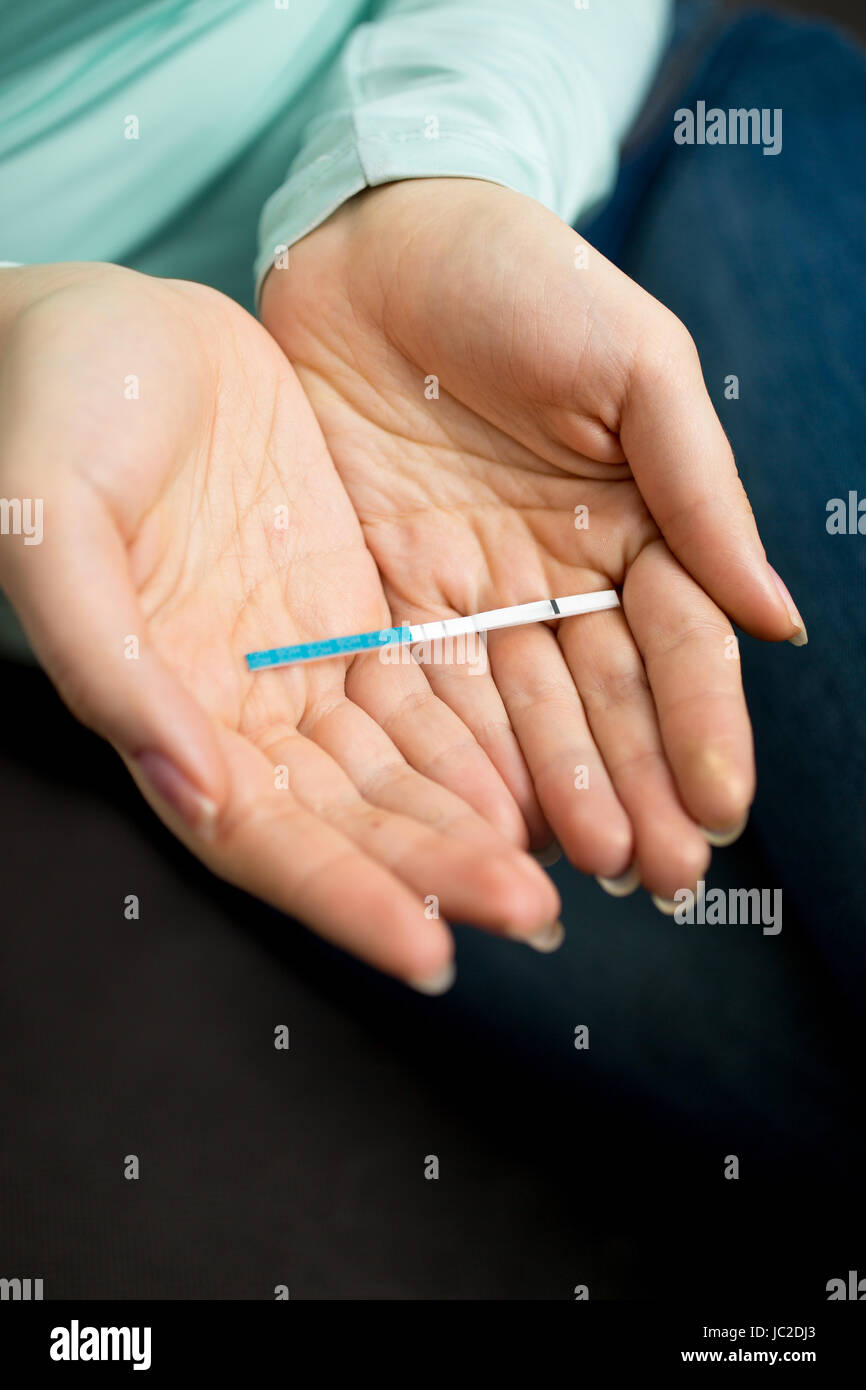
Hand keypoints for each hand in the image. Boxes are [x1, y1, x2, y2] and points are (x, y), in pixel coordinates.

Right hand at [0, 263, 558, 983]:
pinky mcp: (349, 605)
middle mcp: (239, 704)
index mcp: (163, 705)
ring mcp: (300, 657)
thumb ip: (110, 660)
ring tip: (567, 863)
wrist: (102, 330)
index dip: (346, 897)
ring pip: (403, 764)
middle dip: (440, 871)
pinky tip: (548, 772)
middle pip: (352, 817)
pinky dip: (485, 734)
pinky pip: (431, 685)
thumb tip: (186, 784)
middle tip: (535, 914)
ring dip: (478, 820)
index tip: (432, 951)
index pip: (262, 837)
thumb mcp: (52, 520)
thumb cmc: (48, 411)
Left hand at [261, 178, 806, 902]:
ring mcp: (472, 594)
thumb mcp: (637, 366)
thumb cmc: (522, 277)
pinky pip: (425, 689)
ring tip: (588, 870)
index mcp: (634, 526)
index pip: (680, 646)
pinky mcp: (387, 595)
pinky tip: (484, 822)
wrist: (379, 235)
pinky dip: (458, 756)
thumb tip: (778, 620)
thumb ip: (701, 492)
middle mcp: (558, 578)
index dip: (702, 725)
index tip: (722, 808)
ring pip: (523, 715)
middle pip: (606, 702)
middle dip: (639, 788)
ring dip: (560, 794)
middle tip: (660, 878)